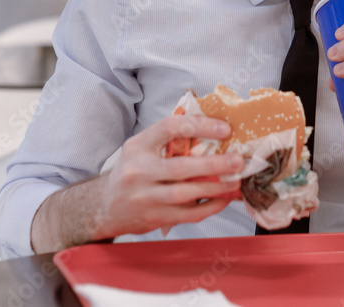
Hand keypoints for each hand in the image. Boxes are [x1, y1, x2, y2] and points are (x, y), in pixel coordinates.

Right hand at [31, 114, 243, 250]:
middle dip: (214, 164)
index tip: (224, 129)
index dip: (200, 126)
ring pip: (186, 193)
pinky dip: (210, 206)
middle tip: (238, 160)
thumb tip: (212, 132)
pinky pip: (188, 214)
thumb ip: (168, 140)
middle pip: (181, 166)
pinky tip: (224, 198)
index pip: (170, 128)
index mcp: (138, 146)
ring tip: (236, 180)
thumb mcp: (141, 148)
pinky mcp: (154, 217)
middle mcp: (139, 171)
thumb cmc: (132, 171)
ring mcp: (145, 197)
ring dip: (216, 187)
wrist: (105, 207)